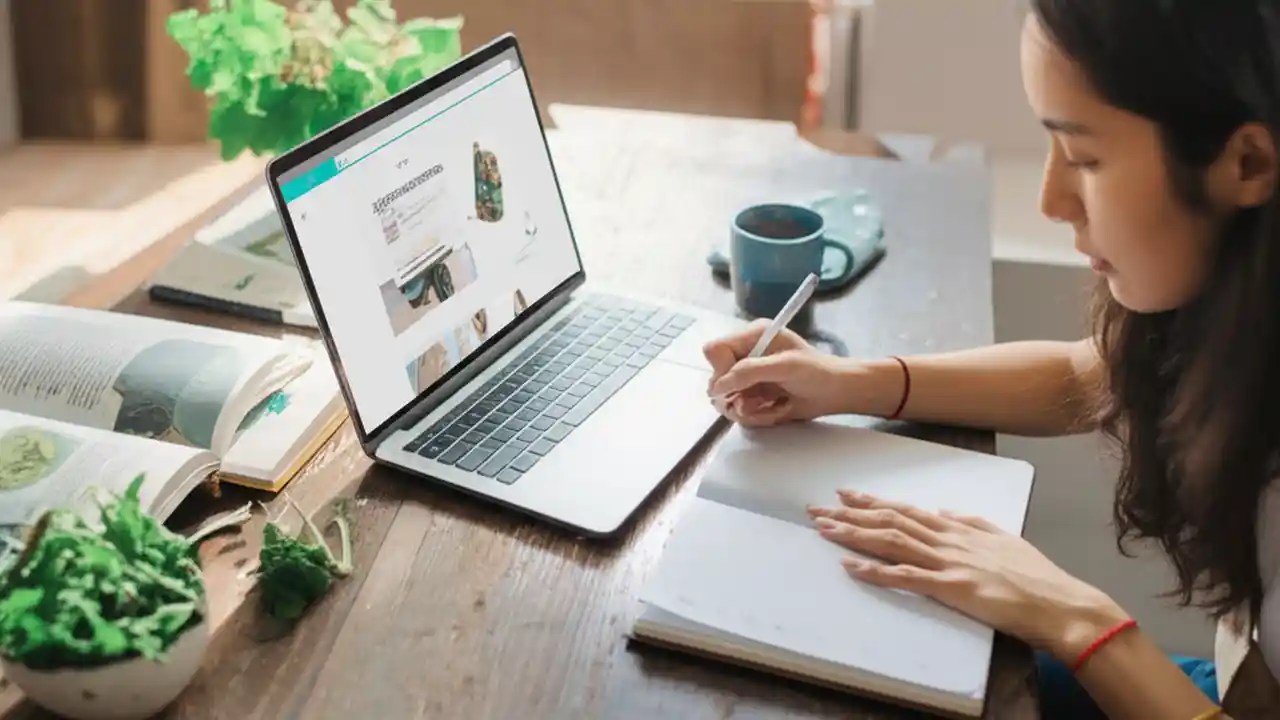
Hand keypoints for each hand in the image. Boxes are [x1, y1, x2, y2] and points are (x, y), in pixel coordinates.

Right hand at [702, 320, 853, 425]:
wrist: (837, 392)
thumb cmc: (817, 373)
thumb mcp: (784, 367)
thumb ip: (749, 372)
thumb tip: (717, 387)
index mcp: (752, 336)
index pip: (715, 350)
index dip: (721, 370)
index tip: (739, 385)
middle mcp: (746, 354)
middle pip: (716, 378)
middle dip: (735, 396)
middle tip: (758, 401)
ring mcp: (749, 376)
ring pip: (726, 399)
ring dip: (747, 409)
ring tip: (770, 406)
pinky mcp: (754, 394)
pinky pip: (739, 410)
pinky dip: (755, 416)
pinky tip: (774, 410)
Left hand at [808, 490, 1128, 660]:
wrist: (1058, 602)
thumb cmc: (1035, 576)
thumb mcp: (1003, 538)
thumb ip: (972, 523)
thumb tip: (947, 511)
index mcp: (959, 529)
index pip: (907, 510)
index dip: (874, 502)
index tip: (847, 495)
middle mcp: (948, 540)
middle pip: (891, 521)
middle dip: (851, 513)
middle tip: (818, 508)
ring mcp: (948, 562)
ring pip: (891, 542)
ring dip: (854, 534)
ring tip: (824, 529)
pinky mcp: (951, 588)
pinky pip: (905, 577)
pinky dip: (875, 570)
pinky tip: (851, 566)